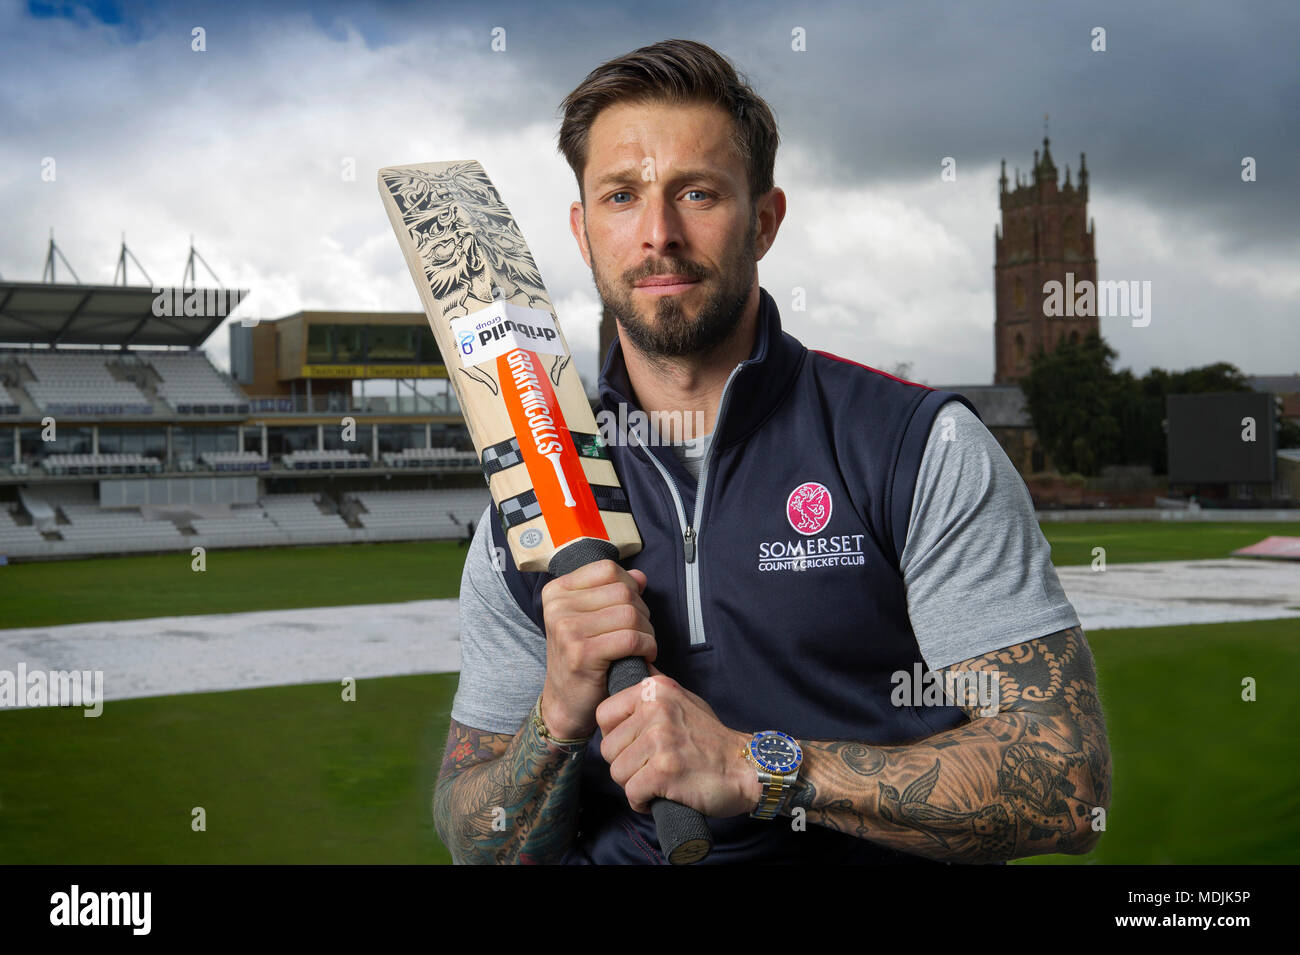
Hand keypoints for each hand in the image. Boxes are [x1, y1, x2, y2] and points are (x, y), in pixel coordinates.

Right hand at [539, 560, 657, 740]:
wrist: (566, 703)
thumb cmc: (583, 657)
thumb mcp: (593, 619)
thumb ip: (614, 592)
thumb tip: (639, 576)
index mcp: (557, 591)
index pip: (607, 570)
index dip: (630, 587)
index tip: (631, 609)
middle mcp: (557, 606)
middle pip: (623, 592)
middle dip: (643, 612)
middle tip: (641, 633)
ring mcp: (566, 629)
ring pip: (630, 614)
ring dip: (648, 631)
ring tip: (643, 645)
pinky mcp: (581, 653)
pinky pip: (631, 639)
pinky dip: (647, 647)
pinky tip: (645, 656)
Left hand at [596, 665, 759, 817]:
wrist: (746, 767)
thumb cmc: (712, 740)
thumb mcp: (684, 699)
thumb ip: (653, 693)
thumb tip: (629, 673)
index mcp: (655, 689)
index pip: (603, 714)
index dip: (614, 737)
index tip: (633, 747)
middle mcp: (655, 709)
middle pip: (608, 748)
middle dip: (625, 765)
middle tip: (649, 768)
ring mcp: (660, 739)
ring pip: (617, 772)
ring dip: (634, 785)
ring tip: (656, 782)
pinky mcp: (664, 770)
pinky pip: (632, 792)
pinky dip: (643, 802)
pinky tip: (659, 796)